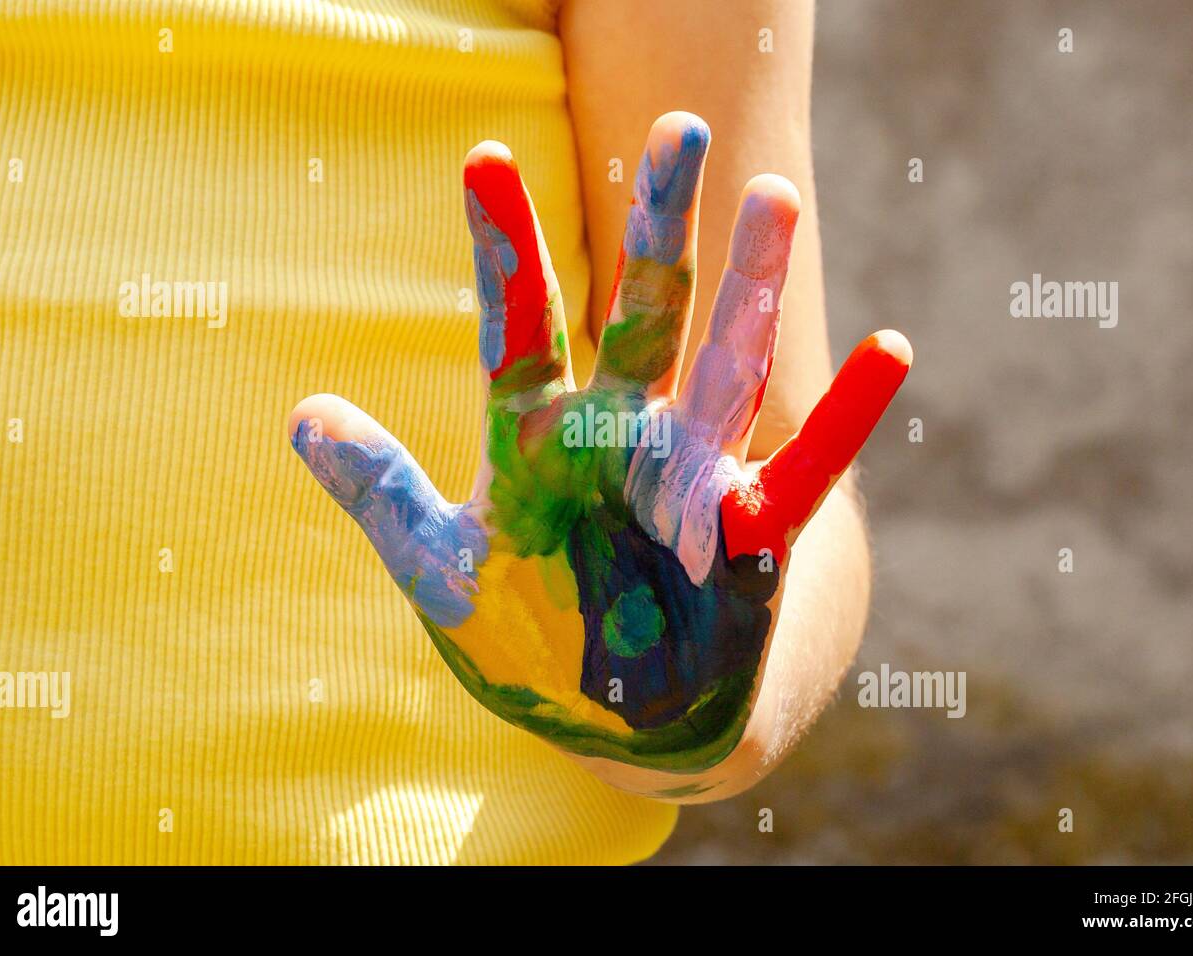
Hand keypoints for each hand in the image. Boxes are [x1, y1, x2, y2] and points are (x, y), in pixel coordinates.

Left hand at [289, 112, 910, 776]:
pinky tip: (889, 355)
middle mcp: (622, 434)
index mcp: (541, 433)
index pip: (519, 324)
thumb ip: (382, 493)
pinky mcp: (747, 537)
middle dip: (657, 228)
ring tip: (774, 197)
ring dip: (751, 289)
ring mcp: (689, 478)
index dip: (503, 247)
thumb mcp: (439, 567)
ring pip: (725, 367)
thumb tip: (303, 411)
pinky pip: (804, 472)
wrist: (609, 720)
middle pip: (644, 314)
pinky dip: (843, 420)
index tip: (483, 158)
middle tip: (677, 129)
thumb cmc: (526, 636)